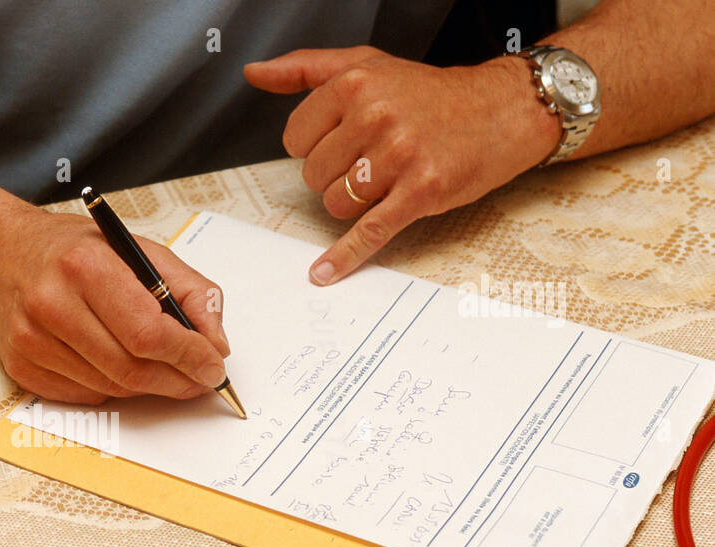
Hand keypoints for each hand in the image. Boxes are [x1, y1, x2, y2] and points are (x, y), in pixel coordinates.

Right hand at [0, 208, 230, 403]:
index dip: (189, 356)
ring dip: (148, 386)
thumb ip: (188, 289)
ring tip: (161, 368)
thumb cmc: (75, 252)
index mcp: (84, 264)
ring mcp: (32, 341)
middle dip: (176, 380)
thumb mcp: (138, 249)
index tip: (213, 367)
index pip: (149, 331)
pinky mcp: (22, 368)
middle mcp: (51, 303)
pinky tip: (115, 363)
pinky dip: (113, 387)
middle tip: (199, 380)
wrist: (1, 257)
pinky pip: (86, 396)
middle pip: (131, 368)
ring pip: (111, 387)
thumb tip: (215, 344)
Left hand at [245, 48, 561, 283]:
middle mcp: (376, 117)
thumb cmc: (428, 92)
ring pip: (337, 203)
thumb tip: (254, 73)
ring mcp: (400, 157)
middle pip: (314, 175)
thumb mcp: (366, 64)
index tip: (341, 140)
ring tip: (385, 179)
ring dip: (353, 201)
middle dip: (335, 174)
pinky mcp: (421, 193)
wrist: (502, 109)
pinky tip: (325, 272)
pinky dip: (345, 256)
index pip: (295, 139)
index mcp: (355, 84)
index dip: (315, 145)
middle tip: (371, 158)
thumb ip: (304, 69)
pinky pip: (369, 232)